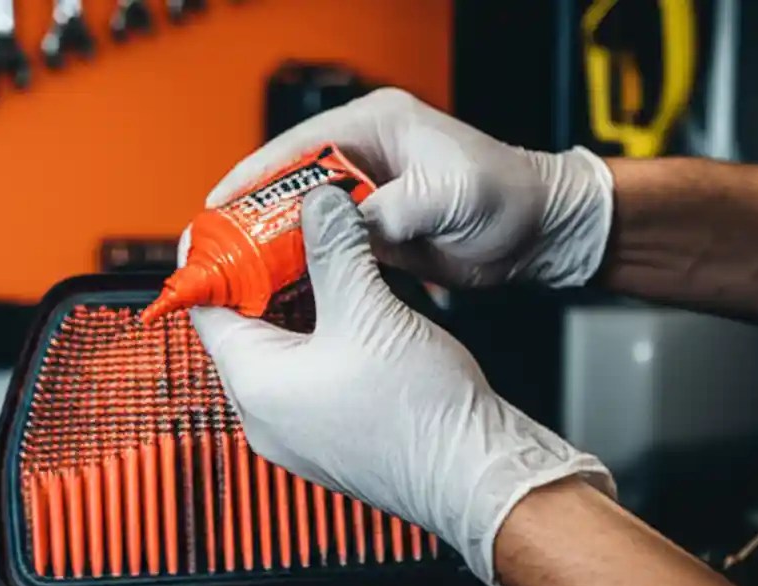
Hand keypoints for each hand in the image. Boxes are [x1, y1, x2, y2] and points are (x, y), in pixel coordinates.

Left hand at [187, 186, 614, 585]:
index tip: (225, 222)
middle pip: (241, 324)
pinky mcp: (330, 430)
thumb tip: (318, 207)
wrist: (477, 476)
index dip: (214, 258)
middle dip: (262, 271)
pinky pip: (306, 368)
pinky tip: (345, 296)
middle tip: (281, 226)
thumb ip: (335, 248)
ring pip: (278, 344)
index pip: (206, 308)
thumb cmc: (421, 418)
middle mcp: (265, 414)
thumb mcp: (370, 310)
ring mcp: (297, 426)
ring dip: (295, 297)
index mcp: (255, 386)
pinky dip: (317, 328)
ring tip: (317, 250)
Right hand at [207, 88, 614, 288]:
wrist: (543, 231)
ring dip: (269, 245)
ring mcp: (366, 195)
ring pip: (300, 219)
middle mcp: (363, 157)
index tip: (217, 204)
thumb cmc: (510, 195)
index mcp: (374, 126)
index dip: (251, 176)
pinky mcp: (373, 230)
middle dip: (249, 215)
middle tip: (214, 247)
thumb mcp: (448, 197)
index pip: (295, 147)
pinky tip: (276, 287)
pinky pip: (323, 247)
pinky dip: (299, 266)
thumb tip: (340, 230)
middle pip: (286, 184)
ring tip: (234, 272)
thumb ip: (392, 210)